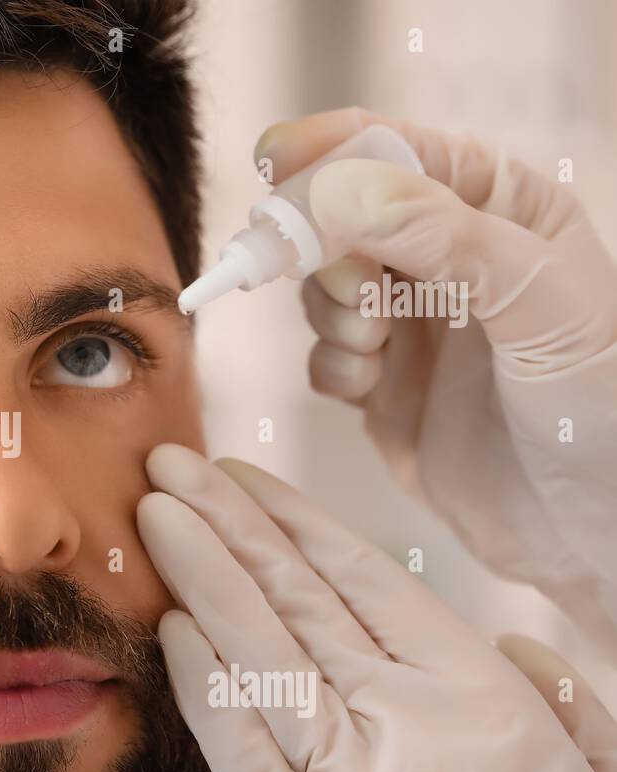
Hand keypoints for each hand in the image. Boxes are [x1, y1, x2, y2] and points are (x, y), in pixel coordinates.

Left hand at [136, 443, 616, 771]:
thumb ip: (560, 702)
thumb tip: (519, 641)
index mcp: (478, 696)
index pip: (368, 582)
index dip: (297, 522)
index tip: (242, 478)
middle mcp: (408, 725)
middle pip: (300, 601)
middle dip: (228, 525)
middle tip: (172, 466)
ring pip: (264, 655)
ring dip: (203, 578)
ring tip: (158, 517)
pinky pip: (243, 753)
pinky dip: (205, 685)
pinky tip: (172, 626)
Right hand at [256, 106, 616, 645]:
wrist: (585, 530)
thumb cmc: (597, 410)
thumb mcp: (538, 304)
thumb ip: (444, 238)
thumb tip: (339, 191)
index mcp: (501, 207)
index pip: (400, 150)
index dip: (333, 150)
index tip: (278, 166)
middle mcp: (448, 255)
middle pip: (340, 214)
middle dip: (324, 247)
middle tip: (352, 292)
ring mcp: (411, 321)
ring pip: (321, 285)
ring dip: (332, 313)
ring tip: (375, 349)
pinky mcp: (380, 383)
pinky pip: (321, 353)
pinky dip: (332, 367)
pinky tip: (370, 389)